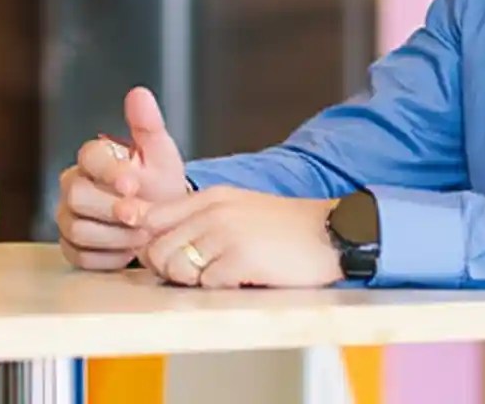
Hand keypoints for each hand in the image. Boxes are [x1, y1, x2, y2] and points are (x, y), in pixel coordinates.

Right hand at [55, 87, 191, 269]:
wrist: (164, 219)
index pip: (89, 157)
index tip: (134, 184)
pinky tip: (129, 251)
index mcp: (94, 158)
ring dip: (115, 235)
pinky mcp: (71, 245)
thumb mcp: (160, 154)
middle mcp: (73, 185)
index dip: (110, 172)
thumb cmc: (159, 182)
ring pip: (76, 228)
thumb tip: (140, 93)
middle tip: (142, 215)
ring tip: (144, 234)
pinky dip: (107, 256)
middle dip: (112, 208)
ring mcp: (68, 216)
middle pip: (76, 196)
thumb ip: (149, 126)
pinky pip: (78, 255)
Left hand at [138, 186, 343, 288]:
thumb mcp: (239, 209)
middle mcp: (214, 212)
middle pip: (157, 250)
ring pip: (177, 269)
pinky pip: (207, 284)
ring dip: (195, 281)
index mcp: (212, 197)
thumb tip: (158, 240)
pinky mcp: (241, 259)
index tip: (170, 257)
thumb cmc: (287, 228)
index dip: (152, 244)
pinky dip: (221, 288)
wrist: (333, 233)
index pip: (151, 218)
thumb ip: (200, 218)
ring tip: (222, 275)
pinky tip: (243, 279)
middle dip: (170, 270)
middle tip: (199, 274)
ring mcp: (227, 234)